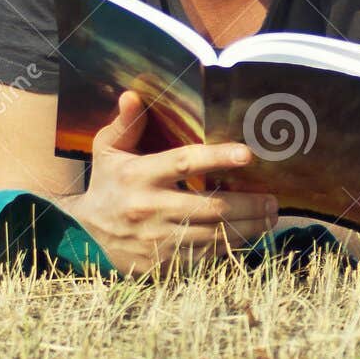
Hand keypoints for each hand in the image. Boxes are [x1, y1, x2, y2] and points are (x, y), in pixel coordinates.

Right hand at [68, 91, 278, 277]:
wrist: (85, 232)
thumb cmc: (108, 182)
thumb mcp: (107, 149)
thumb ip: (127, 123)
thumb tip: (133, 94)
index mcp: (138, 175)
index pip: (184, 163)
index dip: (218, 158)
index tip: (248, 154)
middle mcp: (150, 208)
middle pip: (210, 206)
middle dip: (248, 204)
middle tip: (274, 198)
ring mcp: (157, 240)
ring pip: (213, 236)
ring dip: (248, 227)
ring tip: (270, 216)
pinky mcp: (163, 263)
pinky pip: (205, 257)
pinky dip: (230, 246)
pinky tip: (249, 235)